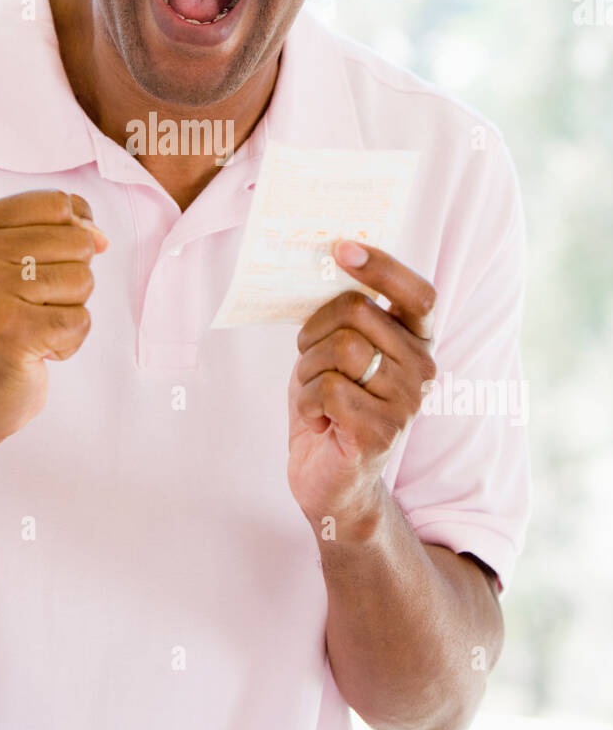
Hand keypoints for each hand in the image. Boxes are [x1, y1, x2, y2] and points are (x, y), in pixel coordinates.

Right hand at [0, 190, 107, 450]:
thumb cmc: (0, 318)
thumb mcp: (15, 257)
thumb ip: (60, 227)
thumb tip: (99, 237)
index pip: (56, 203)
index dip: (69, 235)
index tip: (35, 268)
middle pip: (76, 240)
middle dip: (71, 277)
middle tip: (29, 306)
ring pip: (82, 280)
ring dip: (68, 311)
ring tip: (30, 327)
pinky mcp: (6, 334)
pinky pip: (80, 321)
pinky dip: (68, 342)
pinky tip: (34, 352)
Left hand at [287, 241, 435, 539]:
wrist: (329, 480)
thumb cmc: (331, 406)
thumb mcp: (337, 351)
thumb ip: (347, 316)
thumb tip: (331, 262)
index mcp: (417, 343)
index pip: (417, 294)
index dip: (382, 266)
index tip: (342, 248)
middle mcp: (422, 369)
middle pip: (358, 310)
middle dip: (315, 330)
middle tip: (309, 358)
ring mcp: (406, 402)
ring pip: (339, 348)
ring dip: (308, 369)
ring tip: (316, 394)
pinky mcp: (381, 431)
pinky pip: (327, 388)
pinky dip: (306, 401)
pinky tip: (317, 420)